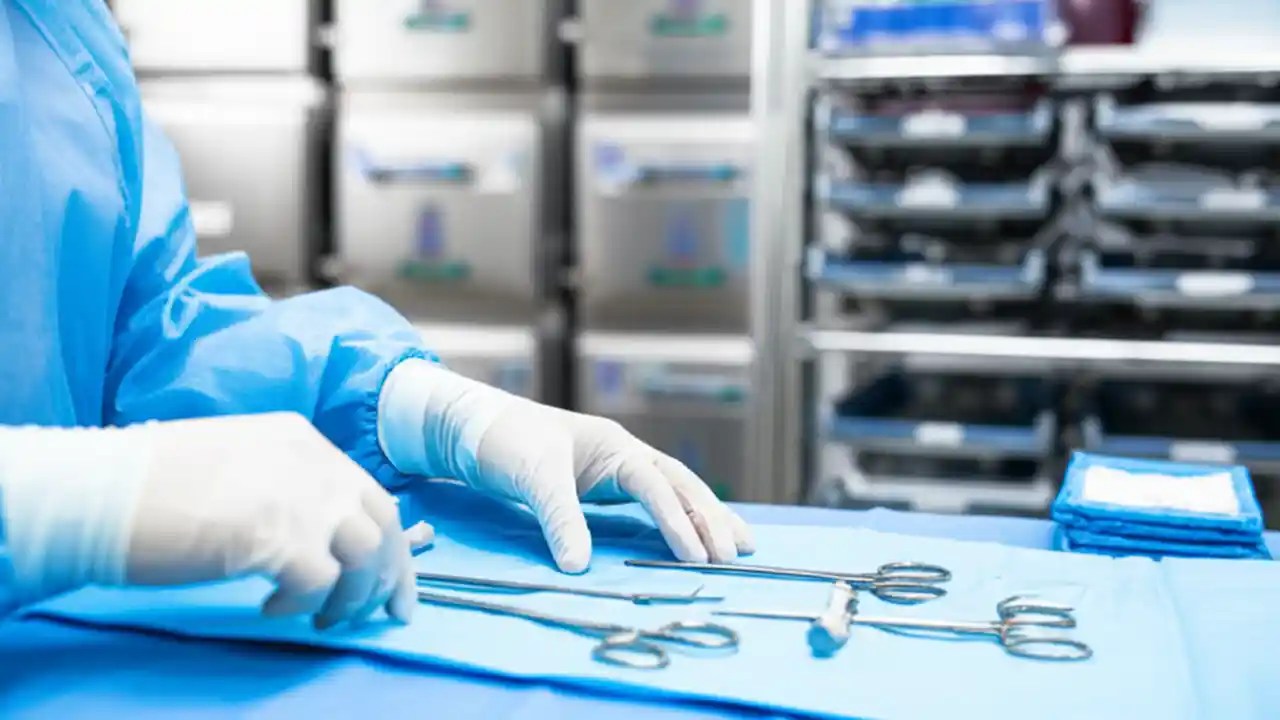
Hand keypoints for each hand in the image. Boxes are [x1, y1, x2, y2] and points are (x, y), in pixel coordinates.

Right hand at [128, 413, 432, 627]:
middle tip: (383, 614)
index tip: (393, 583)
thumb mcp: (237, 463)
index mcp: (301, 440)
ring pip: (366, 554)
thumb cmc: (151, 485)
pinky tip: (271, 608)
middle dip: (391, 576)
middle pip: (382, 523)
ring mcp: (296, 495)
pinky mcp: (274, 534)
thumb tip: (319, 530)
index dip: (392, 543)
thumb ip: (283, 484)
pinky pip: (320, 582)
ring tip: (322, 617)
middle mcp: (310, 461)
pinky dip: (304, 604)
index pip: (370, 495)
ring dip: (352, 595)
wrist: (98, 493)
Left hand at [378, 360, 753, 572]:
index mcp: (612, 446)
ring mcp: (615, 471)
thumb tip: (578, 567)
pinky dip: (677, 522)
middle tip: (737, 556)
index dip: (678, 520)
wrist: (469, 428)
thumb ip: (558, 519)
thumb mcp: (531, 477)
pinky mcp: (601, 489)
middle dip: (710, 519)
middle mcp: (622, 456)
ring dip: (705, 519)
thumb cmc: (502, 440)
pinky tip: (696, 539)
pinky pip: (651, 506)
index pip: (655, 484)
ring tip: (741, 547)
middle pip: (680, 485)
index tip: (696, 555)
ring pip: (673, 494)